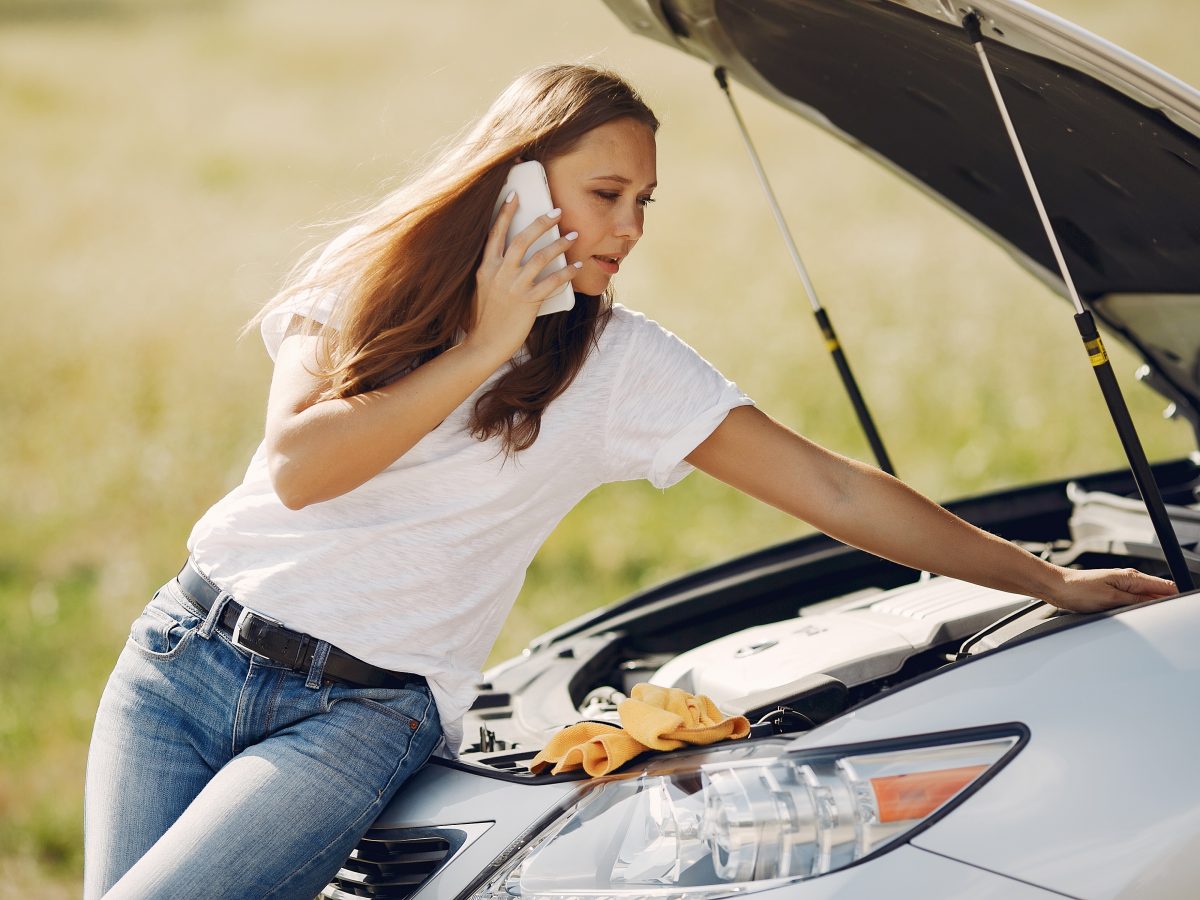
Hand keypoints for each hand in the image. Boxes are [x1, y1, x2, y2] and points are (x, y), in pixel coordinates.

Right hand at [467, 194, 579, 360]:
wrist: (484, 344)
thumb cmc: (483, 319)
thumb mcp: (482, 289)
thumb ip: (495, 271)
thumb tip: (513, 258)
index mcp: (485, 268)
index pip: (495, 233)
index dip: (506, 212)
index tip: (515, 194)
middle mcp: (499, 273)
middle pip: (522, 239)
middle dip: (542, 222)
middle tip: (557, 211)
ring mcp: (514, 287)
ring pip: (540, 258)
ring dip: (560, 244)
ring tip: (573, 236)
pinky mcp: (528, 302)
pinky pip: (552, 283)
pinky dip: (567, 273)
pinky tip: (578, 266)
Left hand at [1047, 566, 1177, 612]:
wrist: (1057, 587)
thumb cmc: (1078, 590)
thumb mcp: (1111, 599)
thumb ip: (1137, 601)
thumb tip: (1157, 603)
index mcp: (1131, 577)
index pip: (1165, 586)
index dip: (1173, 598)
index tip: (1173, 611)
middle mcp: (1129, 579)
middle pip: (1157, 593)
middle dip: (1161, 606)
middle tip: (1156, 620)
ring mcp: (1122, 586)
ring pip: (1146, 598)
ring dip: (1148, 608)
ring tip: (1140, 618)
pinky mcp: (1114, 592)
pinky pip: (1133, 601)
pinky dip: (1136, 609)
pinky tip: (1130, 616)